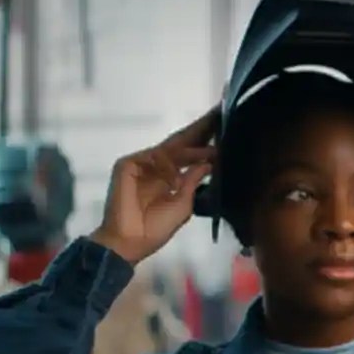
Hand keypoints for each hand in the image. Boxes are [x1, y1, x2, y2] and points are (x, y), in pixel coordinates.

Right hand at [90, 109, 218, 264]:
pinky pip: (154, 158)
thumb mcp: (184, 204)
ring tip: (216, 148)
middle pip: (182, 141)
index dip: (207, 139)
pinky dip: (170, 165)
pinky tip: (186, 170)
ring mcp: (141, 163)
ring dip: (195, 149)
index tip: (226, 124)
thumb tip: (210, 162)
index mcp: (170, 174)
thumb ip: (194, 182)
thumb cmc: (155, 228)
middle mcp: (156, 165)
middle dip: (202, 127)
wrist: (130, 243)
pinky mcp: (127, 165)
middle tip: (221, 111)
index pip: (190, 151)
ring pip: (172, 150)